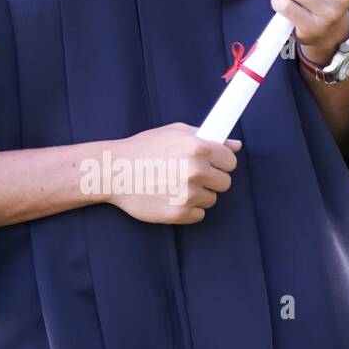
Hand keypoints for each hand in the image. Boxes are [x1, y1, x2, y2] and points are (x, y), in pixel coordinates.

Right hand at [107, 123, 241, 224]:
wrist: (113, 171)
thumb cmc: (143, 149)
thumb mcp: (173, 133)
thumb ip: (206, 137)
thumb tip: (235, 145)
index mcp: (197, 147)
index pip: (230, 161)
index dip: (221, 162)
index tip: (211, 163)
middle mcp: (195, 171)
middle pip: (225, 182)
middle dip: (211, 179)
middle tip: (189, 174)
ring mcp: (187, 194)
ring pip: (211, 199)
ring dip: (197, 194)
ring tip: (174, 185)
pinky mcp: (179, 213)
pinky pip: (199, 214)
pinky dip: (187, 209)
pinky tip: (169, 197)